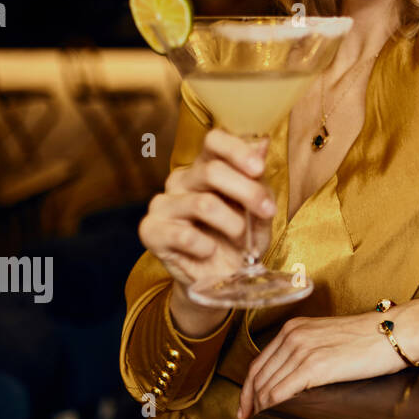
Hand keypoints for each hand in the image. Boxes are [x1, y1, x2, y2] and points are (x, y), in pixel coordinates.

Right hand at [138, 129, 275, 332]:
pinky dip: (206, 246)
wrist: (221, 278)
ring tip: (240, 238)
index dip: (237, 150)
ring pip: (203, 204)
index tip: (259, 168)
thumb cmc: (240, 238)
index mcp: (206, 167)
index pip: (213, 140)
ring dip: (233, 224)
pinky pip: (184, 234)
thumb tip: (263, 143)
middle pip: (212, 171)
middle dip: (248, 192)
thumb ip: (258, 179)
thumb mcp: (259, 209)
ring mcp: (162, 204)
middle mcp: (181, 180)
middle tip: (268, 212)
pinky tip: (210, 251)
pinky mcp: (150, 230)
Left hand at [237, 311, 407, 418]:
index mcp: (295, 327)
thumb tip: (296, 379)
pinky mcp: (314, 366)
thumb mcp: (330, 337)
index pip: (259, 363)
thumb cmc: (371, 338)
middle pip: (258, 377)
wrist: (395, 332)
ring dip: (263, 412)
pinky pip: (279, 394)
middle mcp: (293, 335)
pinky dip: (273, 411)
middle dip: (252, 404)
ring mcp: (302, 350)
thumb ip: (309, 351)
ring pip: (265, 388)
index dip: (249, 389)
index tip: (248, 407)